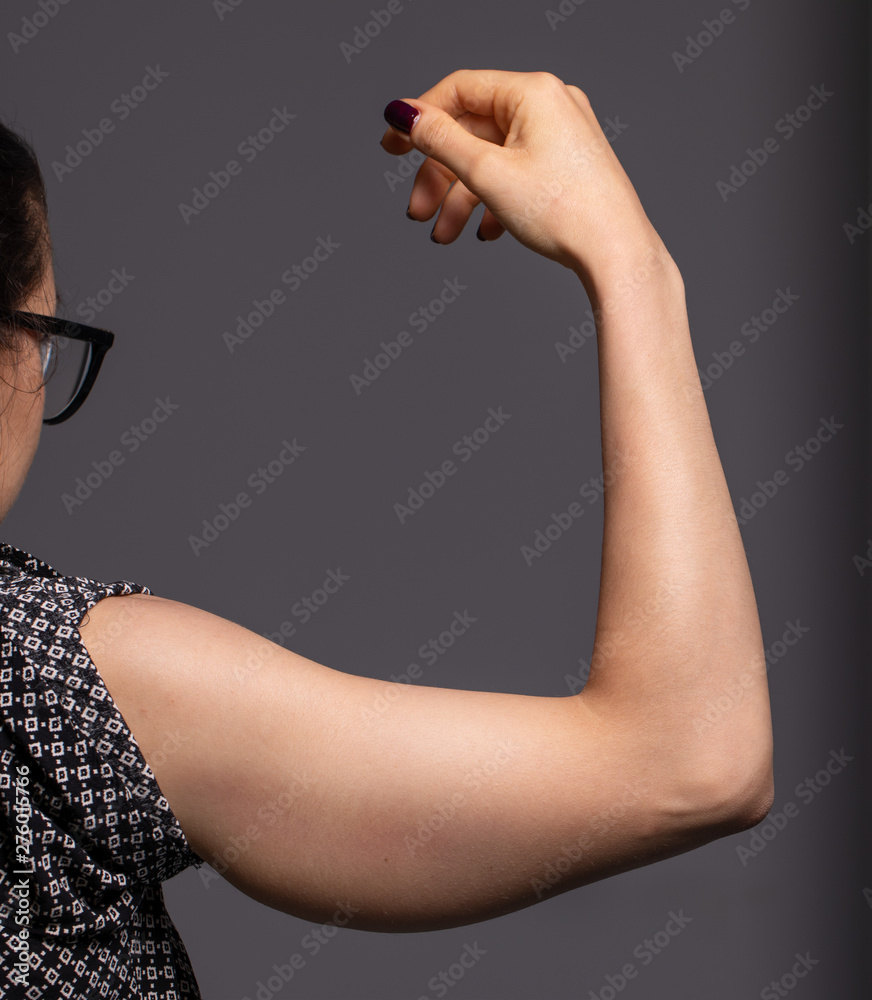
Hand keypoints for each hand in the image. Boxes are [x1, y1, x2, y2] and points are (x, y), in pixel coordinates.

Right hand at [380, 69, 666, 286]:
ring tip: (446, 235)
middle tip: (417, 211)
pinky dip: (493, 201)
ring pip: (492, 160)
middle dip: (439, 176)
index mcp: (533, 92)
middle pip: (473, 132)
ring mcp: (562, 137)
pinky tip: (485, 233)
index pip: (459, 90)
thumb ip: (439, 141)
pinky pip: (517, 175)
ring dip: (462, 198)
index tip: (390, 148)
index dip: (420, 120)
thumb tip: (403, 114)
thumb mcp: (488, 173)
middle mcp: (550, 105)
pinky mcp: (568, 167)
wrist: (617, 254)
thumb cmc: (564, 211)